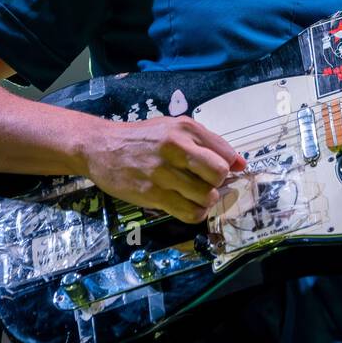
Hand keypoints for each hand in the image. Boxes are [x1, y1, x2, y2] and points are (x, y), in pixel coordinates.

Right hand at [78, 116, 246, 222]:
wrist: (100, 147)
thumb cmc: (143, 138)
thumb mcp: (175, 129)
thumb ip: (209, 143)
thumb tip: (241, 164)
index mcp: (185, 129)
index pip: (225, 154)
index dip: (228, 167)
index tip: (220, 173)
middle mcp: (175, 148)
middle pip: (218, 174)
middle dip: (218, 183)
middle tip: (207, 184)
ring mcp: (162, 172)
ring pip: (206, 197)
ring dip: (206, 201)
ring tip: (195, 196)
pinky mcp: (151, 194)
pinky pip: (189, 213)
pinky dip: (195, 214)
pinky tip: (188, 206)